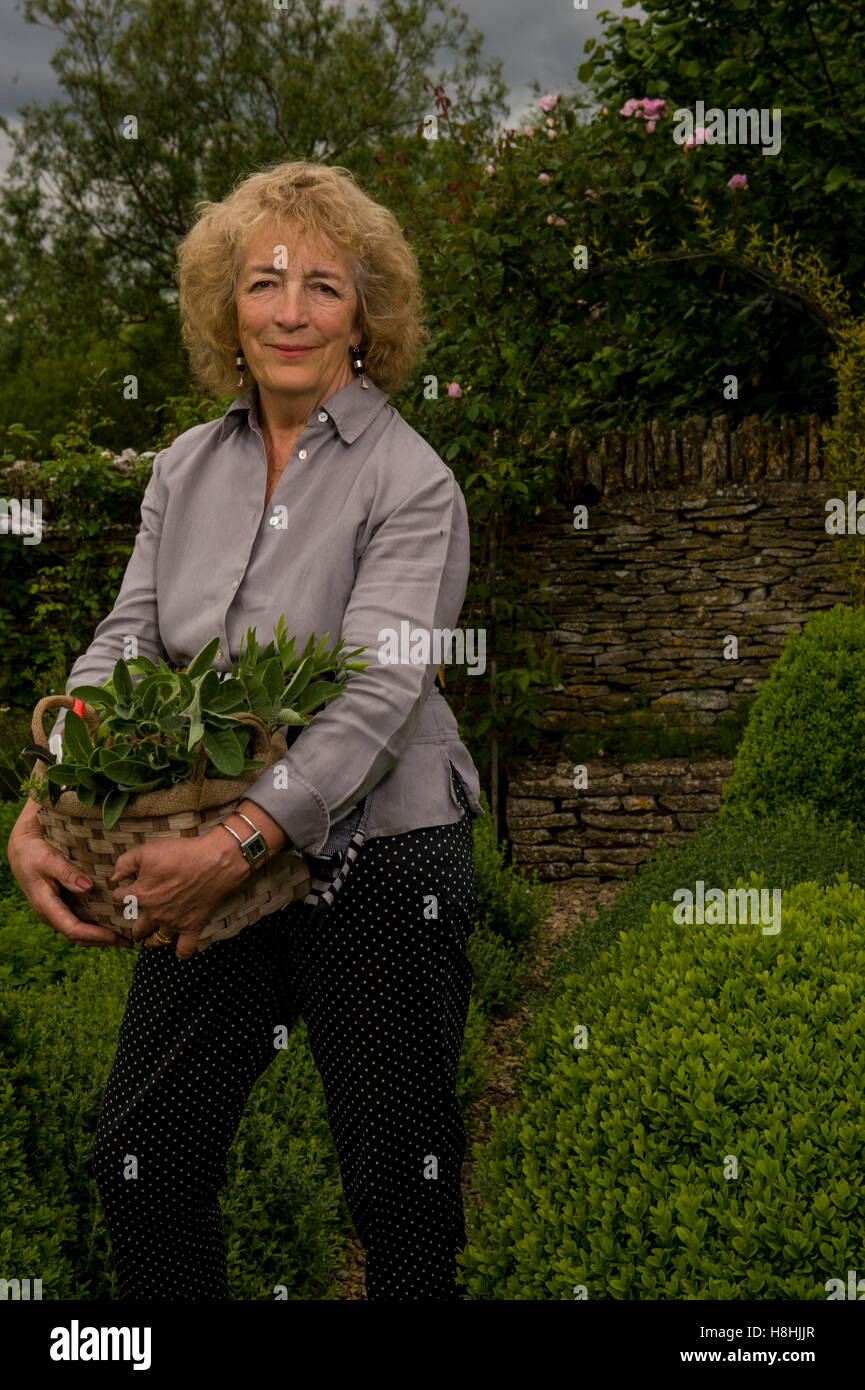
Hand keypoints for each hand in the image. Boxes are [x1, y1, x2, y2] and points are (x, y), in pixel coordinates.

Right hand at [7, 799, 132, 948]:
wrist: (22, 851)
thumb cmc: (34, 853)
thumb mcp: (49, 859)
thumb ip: (67, 873)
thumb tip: (87, 886)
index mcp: (46, 906)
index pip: (73, 929)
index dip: (95, 935)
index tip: (115, 936)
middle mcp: (50, 915)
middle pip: (78, 937)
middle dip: (103, 941)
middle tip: (128, 942)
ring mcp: (55, 913)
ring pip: (79, 933)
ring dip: (100, 938)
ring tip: (124, 938)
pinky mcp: (60, 908)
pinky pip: (78, 923)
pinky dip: (95, 928)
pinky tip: (112, 925)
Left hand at [108, 827, 250, 958]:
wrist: (214, 862)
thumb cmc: (181, 854)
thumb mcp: (147, 851)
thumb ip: (125, 863)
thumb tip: (113, 877)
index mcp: (140, 894)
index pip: (119, 898)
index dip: (119, 894)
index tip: (123, 892)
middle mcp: (154, 913)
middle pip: (136, 927)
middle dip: (134, 927)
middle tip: (137, 925)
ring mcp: (173, 923)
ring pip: (156, 941)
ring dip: (150, 941)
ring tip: (149, 940)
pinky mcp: (192, 927)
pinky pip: (184, 949)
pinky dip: (180, 952)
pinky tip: (177, 948)